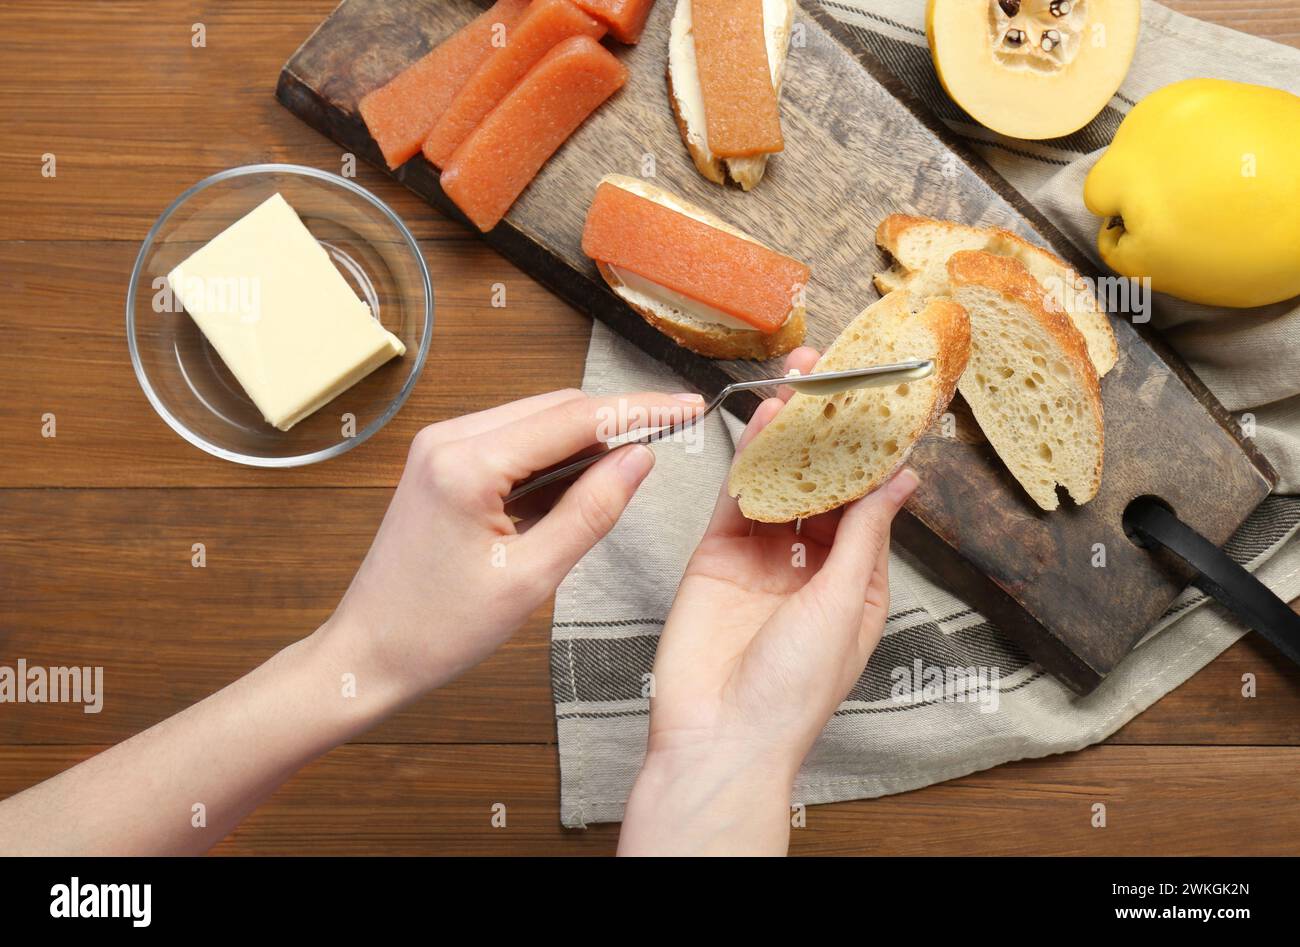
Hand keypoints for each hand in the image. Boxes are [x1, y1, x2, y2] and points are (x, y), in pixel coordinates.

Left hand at [324, 388, 703, 705]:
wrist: (369, 652)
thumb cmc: (439, 629)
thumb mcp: (532, 577)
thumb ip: (592, 510)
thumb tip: (641, 458)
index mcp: (468, 463)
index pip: (577, 417)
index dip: (642, 409)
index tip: (690, 406)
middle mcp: (449, 438)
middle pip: (557, 406)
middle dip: (617, 421)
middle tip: (673, 438)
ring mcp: (441, 446)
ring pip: (537, 419)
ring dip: (585, 440)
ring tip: (623, 476)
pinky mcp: (442, 461)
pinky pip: (513, 441)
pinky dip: (552, 457)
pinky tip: (575, 488)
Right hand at [619, 348, 918, 855]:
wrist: (719, 737)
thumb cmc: (793, 691)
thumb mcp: (844, 603)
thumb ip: (862, 534)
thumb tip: (901, 477)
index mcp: (855, 585)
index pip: (867, 505)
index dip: (873, 456)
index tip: (883, 406)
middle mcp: (810, 569)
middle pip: (820, 487)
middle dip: (826, 435)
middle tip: (832, 377)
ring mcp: (761, 561)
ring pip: (777, 485)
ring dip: (787, 438)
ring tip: (797, 383)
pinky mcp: (716, 558)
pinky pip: (736, 500)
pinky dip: (748, 462)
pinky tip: (762, 425)